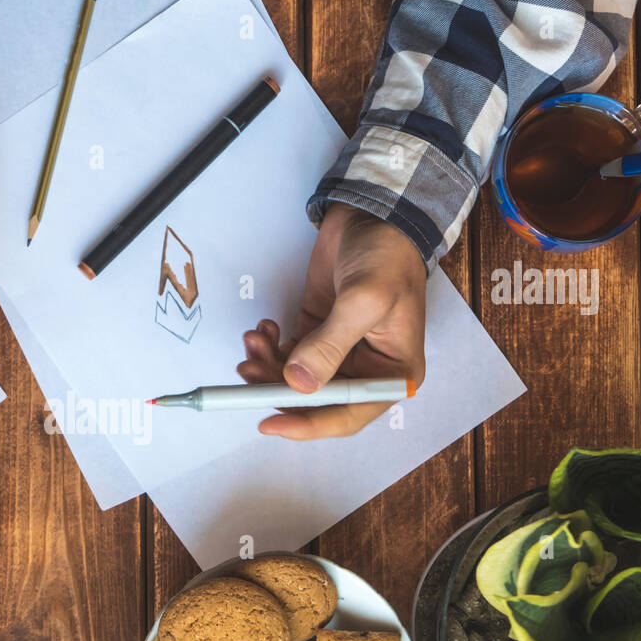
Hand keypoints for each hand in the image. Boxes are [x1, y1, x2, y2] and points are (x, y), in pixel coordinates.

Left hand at [238, 202, 426, 439]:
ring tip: (254, 339)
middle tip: (248, 368)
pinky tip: (264, 328)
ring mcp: (338, 355)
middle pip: (313, 403)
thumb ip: (329, 345)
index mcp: (392, 375)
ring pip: (294, 381)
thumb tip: (298, 384)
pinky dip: (268, 349)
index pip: (347, 416)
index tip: (269, 423)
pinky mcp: (316, 336)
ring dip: (267, 367)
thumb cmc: (386, 256)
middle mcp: (366, 372)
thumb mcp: (363, 300)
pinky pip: (285, 358)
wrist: (375, 216)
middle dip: (277, 389)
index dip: (307, 424)